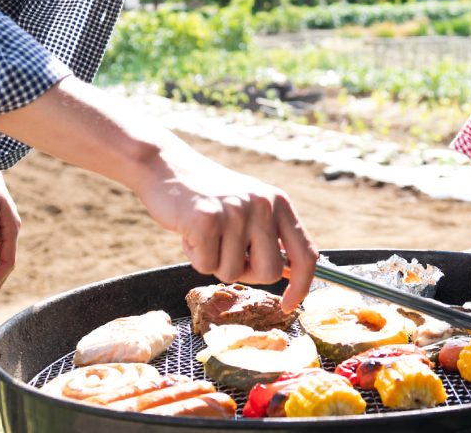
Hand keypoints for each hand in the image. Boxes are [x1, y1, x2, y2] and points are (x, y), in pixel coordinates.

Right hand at [134, 146, 317, 309]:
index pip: (305, 253)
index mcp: (278, 202)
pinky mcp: (207, 220)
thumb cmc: (207, 195)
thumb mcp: (248, 205)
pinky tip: (189, 232)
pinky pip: (206, 266)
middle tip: (225, 250)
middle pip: (269, 272)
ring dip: (213, 261)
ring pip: (232, 272)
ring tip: (204, 234)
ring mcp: (235, 212)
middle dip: (246, 273)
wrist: (165, 166)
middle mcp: (262, 205)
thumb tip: (290, 274)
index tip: (289, 304)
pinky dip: (194, 257)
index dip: (301, 285)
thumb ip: (269, 235)